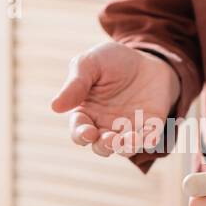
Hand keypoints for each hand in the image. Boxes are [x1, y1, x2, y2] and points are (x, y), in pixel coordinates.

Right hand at [49, 42, 180, 156]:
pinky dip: (147, 140)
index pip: (79, 130)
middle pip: (100, 145)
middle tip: (109, 139)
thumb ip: (75, 83)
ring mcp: (128, 128)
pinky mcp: (150, 126)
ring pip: (124, 148)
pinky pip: (148, 139)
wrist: (146, 57)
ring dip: (125, 147)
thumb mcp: (90, 63)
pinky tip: (147, 135)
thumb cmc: (112, 61)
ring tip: (128, 139)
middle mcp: (105, 125)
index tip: (88, 131)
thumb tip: (55, 107)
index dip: (81, 134)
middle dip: (103, 146)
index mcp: (86, 112)